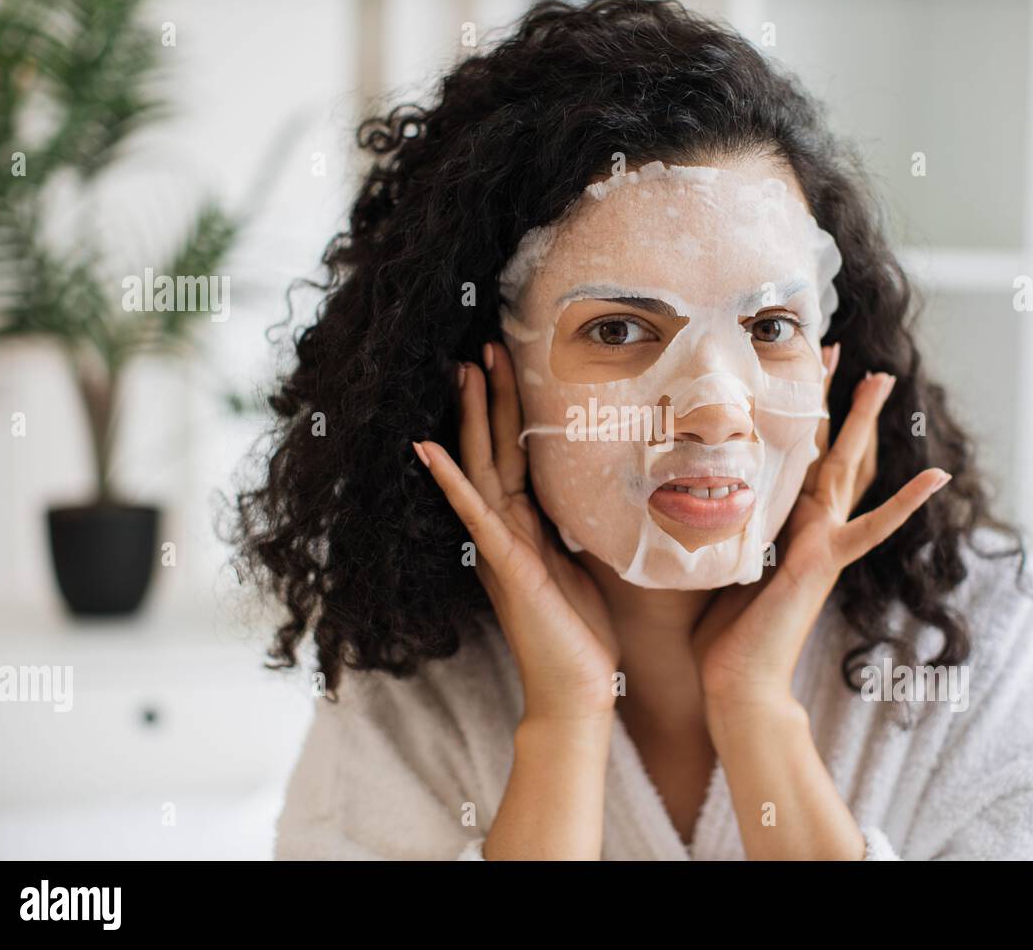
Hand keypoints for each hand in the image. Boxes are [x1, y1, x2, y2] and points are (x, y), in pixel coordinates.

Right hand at [413, 342, 618, 722]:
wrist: (577, 690)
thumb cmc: (584, 632)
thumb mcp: (586, 562)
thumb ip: (580, 524)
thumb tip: (602, 486)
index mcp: (527, 526)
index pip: (516, 454)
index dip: (512, 408)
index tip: (512, 361)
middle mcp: (507, 529)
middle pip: (494, 449)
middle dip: (489, 396)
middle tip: (484, 342)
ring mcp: (501, 546)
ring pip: (483, 468)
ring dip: (472, 418)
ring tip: (463, 369)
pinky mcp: (507, 567)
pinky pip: (477, 516)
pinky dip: (452, 481)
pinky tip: (430, 449)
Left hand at [692, 344, 950, 707]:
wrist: (737, 684)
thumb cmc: (722, 635)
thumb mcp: (712, 561)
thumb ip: (714, 525)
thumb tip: (675, 490)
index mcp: (784, 523)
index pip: (795, 457)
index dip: (797, 413)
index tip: (791, 370)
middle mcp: (808, 527)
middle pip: (826, 449)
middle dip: (833, 399)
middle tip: (841, 348)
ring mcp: (822, 542)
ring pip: (848, 470)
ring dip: (864, 424)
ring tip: (883, 379)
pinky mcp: (824, 562)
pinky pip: (870, 528)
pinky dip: (904, 504)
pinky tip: (938, 476)